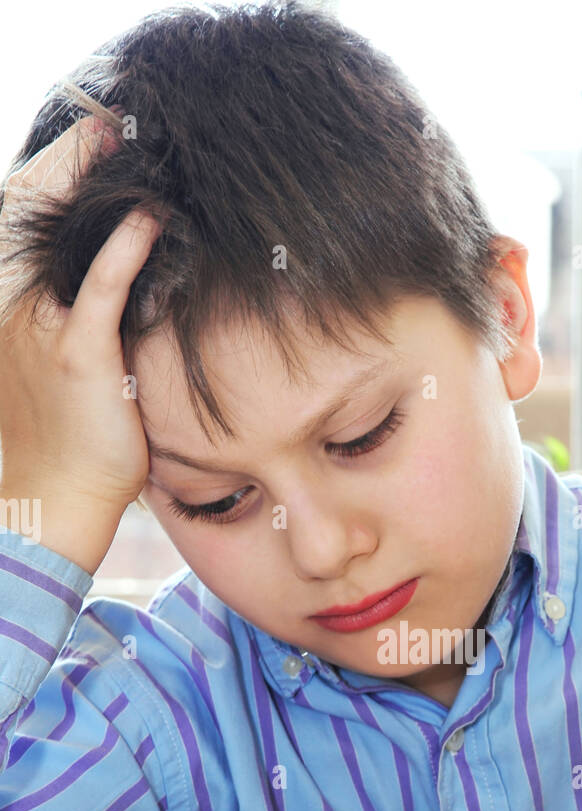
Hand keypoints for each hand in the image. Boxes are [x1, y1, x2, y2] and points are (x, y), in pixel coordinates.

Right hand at [0, 113, 164, 513]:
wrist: (57, 495)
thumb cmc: (70, 434)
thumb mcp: (64, 360)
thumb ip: (76, 312)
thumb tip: (119, 273)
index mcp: (8, 302)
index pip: (21, 216)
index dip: (54, 170)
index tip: (90, 139)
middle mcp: (12, 304)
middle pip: (29, 208)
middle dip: (68, 160)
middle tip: (110, 124)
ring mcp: (39, 328)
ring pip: (59, 236)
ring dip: (92, 186)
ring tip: (126, 146)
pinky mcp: (76, 355)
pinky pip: (98, 288)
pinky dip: (122, 249)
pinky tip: (148, 220)